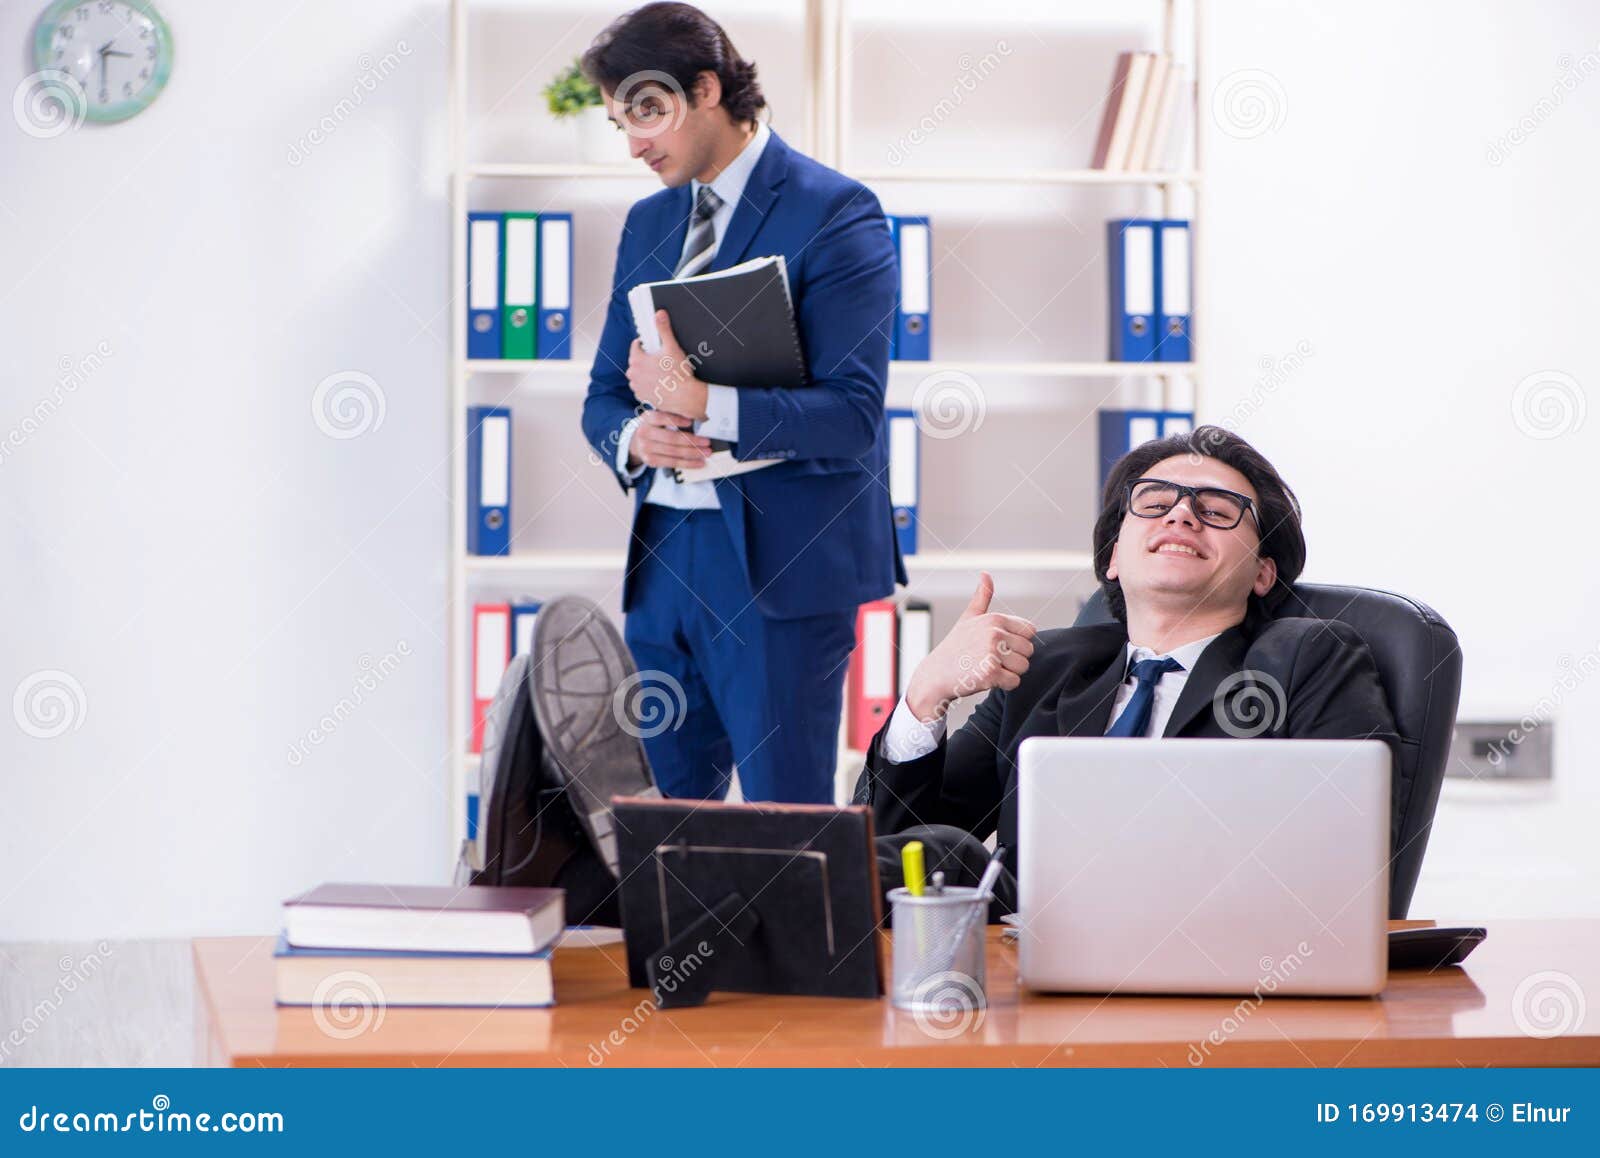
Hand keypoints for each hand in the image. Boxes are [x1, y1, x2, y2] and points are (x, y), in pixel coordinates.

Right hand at [626, 407, 712, 470]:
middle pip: (672, 438)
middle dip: (692, 441)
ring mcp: (646, 449)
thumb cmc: (652, 427)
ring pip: (674, 452)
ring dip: (693, 453)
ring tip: (706, 453)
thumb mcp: (656, 417)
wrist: (634, 442)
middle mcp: (645, 433)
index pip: (662, 418)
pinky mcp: (651, 461)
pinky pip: (672, 463)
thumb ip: (670, 415)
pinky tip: (698, 462)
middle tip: (706, 442)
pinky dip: (688, 463)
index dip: (676, 420)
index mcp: (647, 418)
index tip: (690, 422)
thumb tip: (695, 417)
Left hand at [627, 310, 707, 419]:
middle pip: (636, 361)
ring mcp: (637, 387)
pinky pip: (642, 387)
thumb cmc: (679, 374)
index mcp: (636, 360)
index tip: (654, 346)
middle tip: (661, 360)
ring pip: (638, 375)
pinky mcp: (642, 397)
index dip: (645, 344)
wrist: (686, 398)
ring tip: (661, 373)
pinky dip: (648, 385)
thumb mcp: (672, 347)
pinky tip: (660, 384)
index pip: (635, 346)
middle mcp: (633, 374)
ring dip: (646, 372)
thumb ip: (664, 330)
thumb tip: (659, 314)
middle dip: (646, 359)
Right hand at [903, 572, 1036, 721]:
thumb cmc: (954, 647)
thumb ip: (982, 597)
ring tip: (988, 668)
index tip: (999, 645)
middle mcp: (994, 633)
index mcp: (994, 619)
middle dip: (1014, 659)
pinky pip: (1014, 682)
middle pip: (1028, 650)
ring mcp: (992, 654)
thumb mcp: (968, 619)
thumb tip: (986, 574)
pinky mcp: (990, 674)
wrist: (934, 675)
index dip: (1017, 641)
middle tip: (991, 659)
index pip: (1029, 631)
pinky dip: (1003, 685)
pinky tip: (986, 679)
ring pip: (1023, 667)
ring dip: (1010, 672)